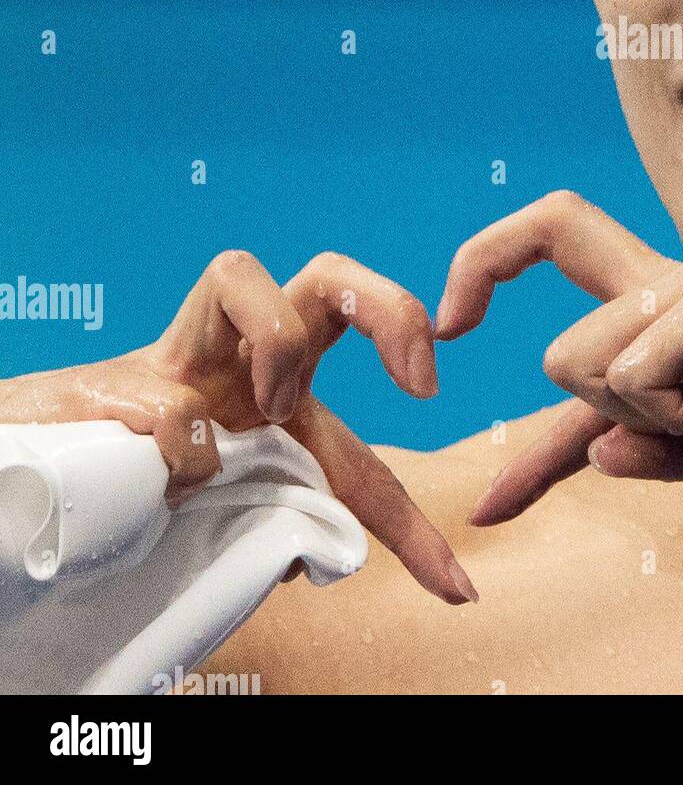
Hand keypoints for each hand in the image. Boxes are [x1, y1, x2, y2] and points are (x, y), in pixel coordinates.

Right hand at [0, 250, 477, 604]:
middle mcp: (231, 368)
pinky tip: (162, 470)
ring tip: (263, 410)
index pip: (360, 458)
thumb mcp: (222, 530)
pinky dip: (179, 441)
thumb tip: (312, 556)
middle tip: (419, 381)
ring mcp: (172, 364)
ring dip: (275, 342)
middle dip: (391, 304)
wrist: (22, 483)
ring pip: (239, 272)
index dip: (413, 526)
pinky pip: (165, 392)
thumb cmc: (132, 502)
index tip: (460, 589)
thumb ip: (272, 535)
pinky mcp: (110, 383)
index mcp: (274, 409)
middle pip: (327, 278)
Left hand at [433, 193, 682, 524]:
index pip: (572, 304)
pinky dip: (666, 414)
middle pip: (550, 225)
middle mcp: (676, 281)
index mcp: (680, 314)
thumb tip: (598, 458)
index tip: (474, 426)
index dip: (506, 337)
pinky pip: (630, 371)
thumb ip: (673, 450)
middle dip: (479, 262)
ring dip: (630, 414)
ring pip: (575, 355)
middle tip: (450, 325)